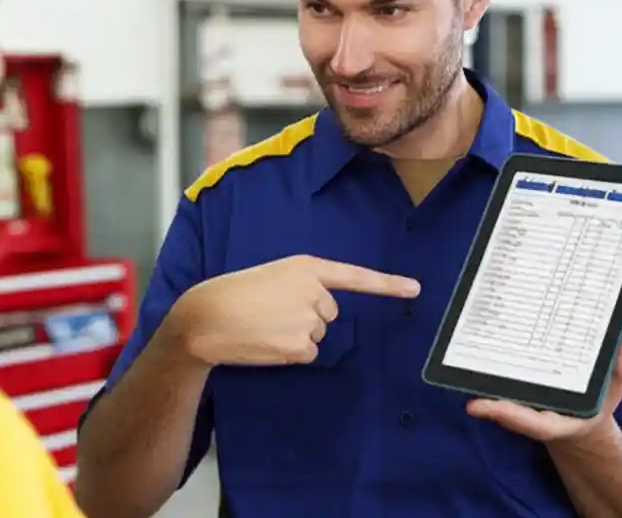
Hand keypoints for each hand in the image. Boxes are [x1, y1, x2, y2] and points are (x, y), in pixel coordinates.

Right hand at [165, 254, 419, 366]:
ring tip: (265, 326)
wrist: (207, 317)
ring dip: (296, 335)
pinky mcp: (300, 346)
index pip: (354, 276)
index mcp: (307, 267)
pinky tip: (267, 343)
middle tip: (272, 313)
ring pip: (318, 335)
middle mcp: (313, 292)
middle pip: (330, 314)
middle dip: (307, 317)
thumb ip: (301, 286)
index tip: (414, 289)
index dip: (387, 285)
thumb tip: (320, 313)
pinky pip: (308, 354)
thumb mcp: (273, 276)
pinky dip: (289, 353)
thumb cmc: (235, 294)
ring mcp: (308, 320)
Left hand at [467, 341, 621, 444]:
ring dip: (481, 378)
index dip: (501, 413)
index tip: (474, 406)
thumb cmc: (595, 411)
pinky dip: (489, 371)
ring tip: (462, 352)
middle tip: (461, 371)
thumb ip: (619, 375)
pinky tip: (478, 345)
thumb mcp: (612, 397)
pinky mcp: (518, 395)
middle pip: (503, 408)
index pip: (525, 422)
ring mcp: (523, 407)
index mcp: (554, 424)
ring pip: (499, 395)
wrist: (582, 427)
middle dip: (482, 394)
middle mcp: (532, 416)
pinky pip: (502, 385)